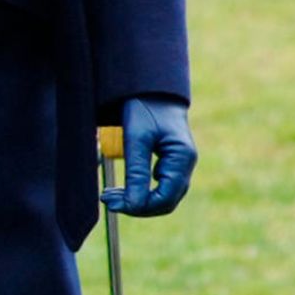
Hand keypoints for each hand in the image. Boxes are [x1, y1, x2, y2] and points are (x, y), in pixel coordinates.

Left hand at [101, 95, 196, 217]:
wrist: (151, 87)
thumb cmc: (144, 107)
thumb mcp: (136, 138)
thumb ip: (136, 172)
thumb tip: (133, 205)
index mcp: (182, 158)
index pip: (164, 198)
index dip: (138, 207)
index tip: (111, 202)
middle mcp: (185, 164)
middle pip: (165, 202)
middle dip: (137, 206)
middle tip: (108, 200)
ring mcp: (180, 164)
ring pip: (163, 197)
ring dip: (138, 201)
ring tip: (112, 195)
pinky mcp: (171, 162)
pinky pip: (160, 187)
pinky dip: (142, 191)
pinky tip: (125, 186)